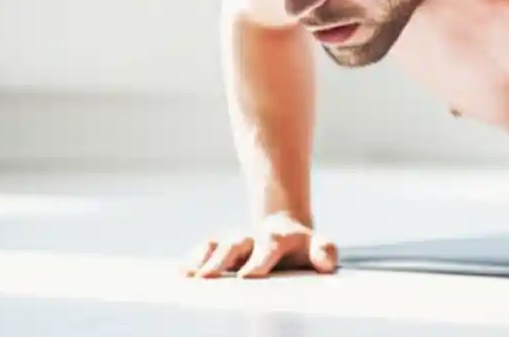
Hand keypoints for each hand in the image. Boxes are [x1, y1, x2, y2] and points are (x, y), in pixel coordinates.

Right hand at [182, 212, 337, 278]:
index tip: (247, 275)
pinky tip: (182, 272)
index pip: (269, 247)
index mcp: (279, 238)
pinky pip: (205, 249)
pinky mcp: (221, 245)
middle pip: (237, 243)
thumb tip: (326, 262)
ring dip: (204, 260)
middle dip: (223, 259)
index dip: (259, 260)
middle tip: (209, 276)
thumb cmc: (302, 249)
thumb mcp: (318, 247)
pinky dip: (193, 259)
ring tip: (191, 277)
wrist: (285, 231)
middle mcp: (254, 237)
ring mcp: (236, 239)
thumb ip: (324, 252)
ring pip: (218, 245)